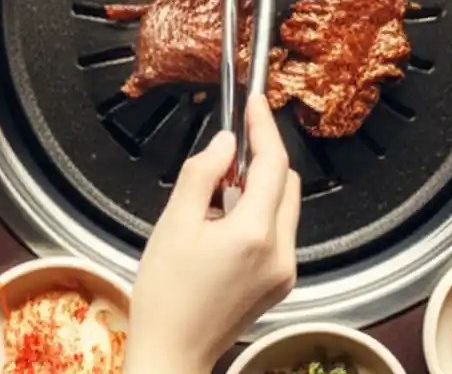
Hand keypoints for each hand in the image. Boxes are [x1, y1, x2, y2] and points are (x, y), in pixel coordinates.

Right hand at [125, 97, 300, 373]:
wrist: (172, 353)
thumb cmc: (165, 297)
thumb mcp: (173, 225)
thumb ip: (202, 175)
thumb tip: (226, 143)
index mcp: (254, 234)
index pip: (273, 163)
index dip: (264, 127)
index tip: (256, 102)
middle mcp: (280, 252)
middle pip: (286, 183)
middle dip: (260, 162)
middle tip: (222, 162)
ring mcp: (284, 270)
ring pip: (284, 207)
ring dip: (258, 191)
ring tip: (211, 207)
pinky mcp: (280, 283)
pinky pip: (277, 233)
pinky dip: (257, 218)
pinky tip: (220, 231)